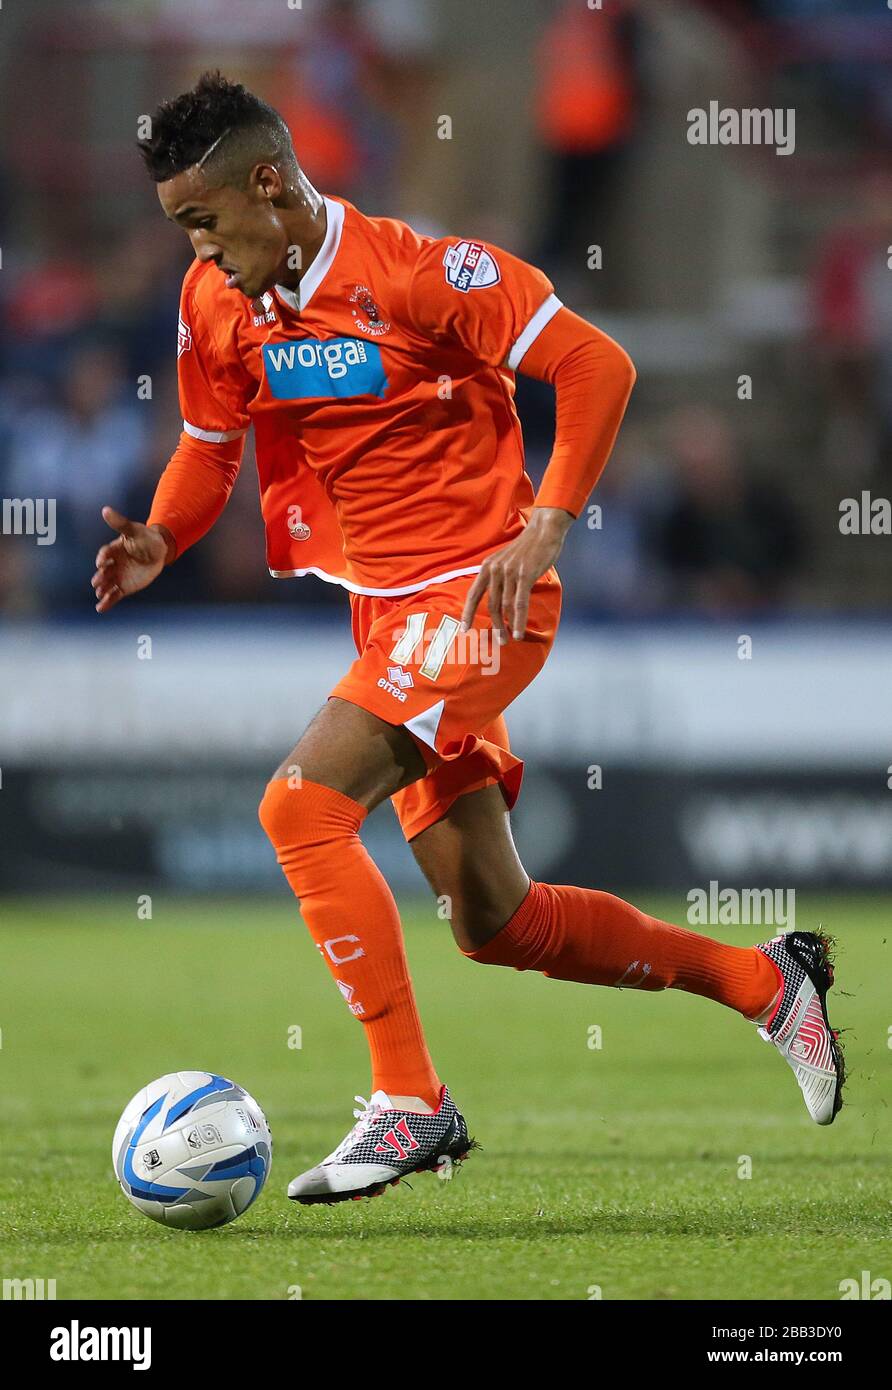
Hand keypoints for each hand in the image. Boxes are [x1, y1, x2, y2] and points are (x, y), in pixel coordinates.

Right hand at [91, 507, 171, 612]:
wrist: (157, 551)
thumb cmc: (145, 537)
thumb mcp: (134, 530)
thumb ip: (120, 523)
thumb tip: (105, 510)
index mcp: (113, 549)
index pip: (106, 553)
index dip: (103, 557)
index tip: (102, 562)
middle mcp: (113, 564)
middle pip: (104, 571)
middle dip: (100, 576)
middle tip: (97, 581)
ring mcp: (117, 576)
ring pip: (107, 585)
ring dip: (103, 590)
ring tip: (100, 594)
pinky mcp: (124, 587)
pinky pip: (114, 595)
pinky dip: (107, 602)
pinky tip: (100, 608)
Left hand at [461, 506, 572, 641]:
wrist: (544, 530)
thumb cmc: (528, 548)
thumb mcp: (506, 560)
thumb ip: (499, 577)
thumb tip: (500, 600)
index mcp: (487, 567)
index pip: (473, 594)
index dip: (468, 613)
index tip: (464, 629)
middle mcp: (495, 570)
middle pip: (491, 605)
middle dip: (495, 626)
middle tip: (499, 641)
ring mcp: (509, 573)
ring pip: (505, 607)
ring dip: (507, 627)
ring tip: (510, 639)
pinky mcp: (524, 575)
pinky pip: (520, 604)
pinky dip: (519, 621)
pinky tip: (519, 633)